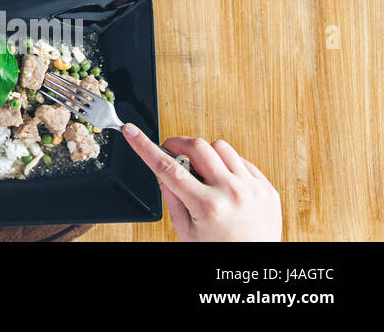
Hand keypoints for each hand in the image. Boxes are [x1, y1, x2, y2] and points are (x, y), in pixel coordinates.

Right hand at [124, 123, 281, 240]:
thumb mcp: (186, 231)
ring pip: (221, 147)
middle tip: (172, 151)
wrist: (256, 267)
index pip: (167, 167)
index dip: (145, 146)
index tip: (131, 131)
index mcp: (207, 206)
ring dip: (205, 153)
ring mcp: (252, 189)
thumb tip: (161, 171)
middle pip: (197, 146)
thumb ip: (171, 197)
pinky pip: (242, 161)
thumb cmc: (220, 252)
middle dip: (178, 144)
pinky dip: (228, 165)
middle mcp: (232, 193)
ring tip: (203, 171)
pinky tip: (224, 181)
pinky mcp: (266, 188)